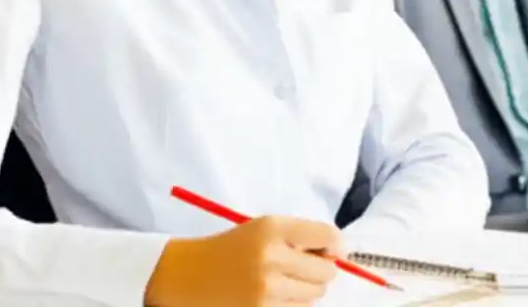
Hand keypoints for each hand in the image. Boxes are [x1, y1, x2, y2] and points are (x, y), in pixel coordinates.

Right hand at [145, 217, 341, 306]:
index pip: (327, 236)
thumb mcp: (262, 228)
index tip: (332, 250)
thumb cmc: (230, 249)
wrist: (187, 275)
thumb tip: (339, 252)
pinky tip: (273, 296)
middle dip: (320, 269)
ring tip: (282, 281)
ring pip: (315, 294)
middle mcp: (272, 257)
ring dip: (306, 289)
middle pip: (326, 271)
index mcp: (272, 228)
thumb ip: (300, 235)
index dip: (335, 245)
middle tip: (302, 267)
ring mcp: (267, 289)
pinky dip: (292, 304)